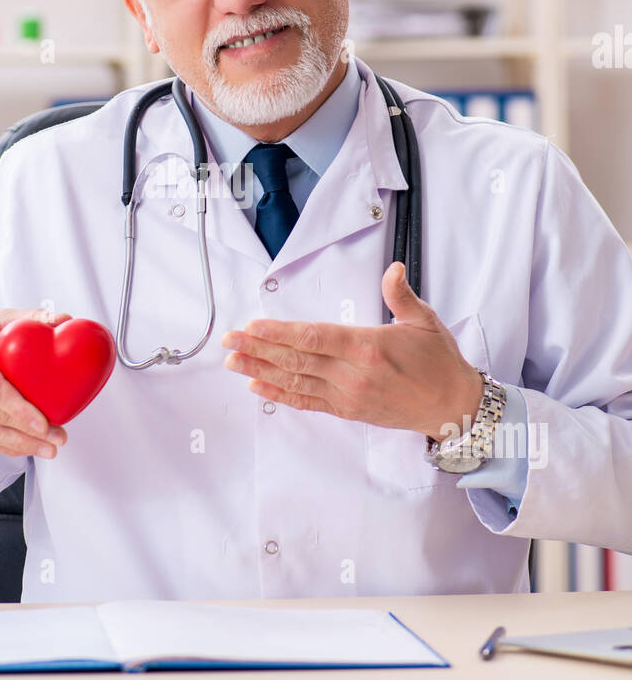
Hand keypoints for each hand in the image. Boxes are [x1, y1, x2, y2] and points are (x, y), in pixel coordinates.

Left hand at [220, 263, 483, 438]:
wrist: (452, 407)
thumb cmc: (438, 362)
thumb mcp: (425, 322)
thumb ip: (401, 295)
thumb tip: (393, 269)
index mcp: (368, 347)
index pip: (314, 338)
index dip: (279, 334)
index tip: (252, 327)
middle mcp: (352, 375)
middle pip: (296, 360)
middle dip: (258, 350)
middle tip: (228, 342)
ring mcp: (347, 396)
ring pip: (295, 382)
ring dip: (261, 371)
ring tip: (233, 362)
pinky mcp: (347, 411)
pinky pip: (307, 402)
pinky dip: (280, 395)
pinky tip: (258, 387)